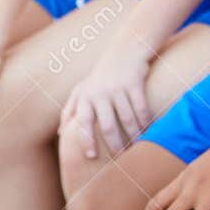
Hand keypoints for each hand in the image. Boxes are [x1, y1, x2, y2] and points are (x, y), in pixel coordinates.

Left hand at [59, 39, 154, 159]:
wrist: (124, 51)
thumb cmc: (100, 77)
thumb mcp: (81, 90)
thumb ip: (70, 110)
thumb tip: (61, 134)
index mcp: (85, 97)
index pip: (84, 123)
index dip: (86, 140)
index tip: (91, 156)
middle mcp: (100, 92)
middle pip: (108, 125)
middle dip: (114, 144)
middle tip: (119, 158)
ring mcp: (118, 88)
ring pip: (128, 119)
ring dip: (133, 136)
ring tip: (136, 147)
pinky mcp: (135, 83)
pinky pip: (142, 108)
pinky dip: (146, 122)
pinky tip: (148, 131)